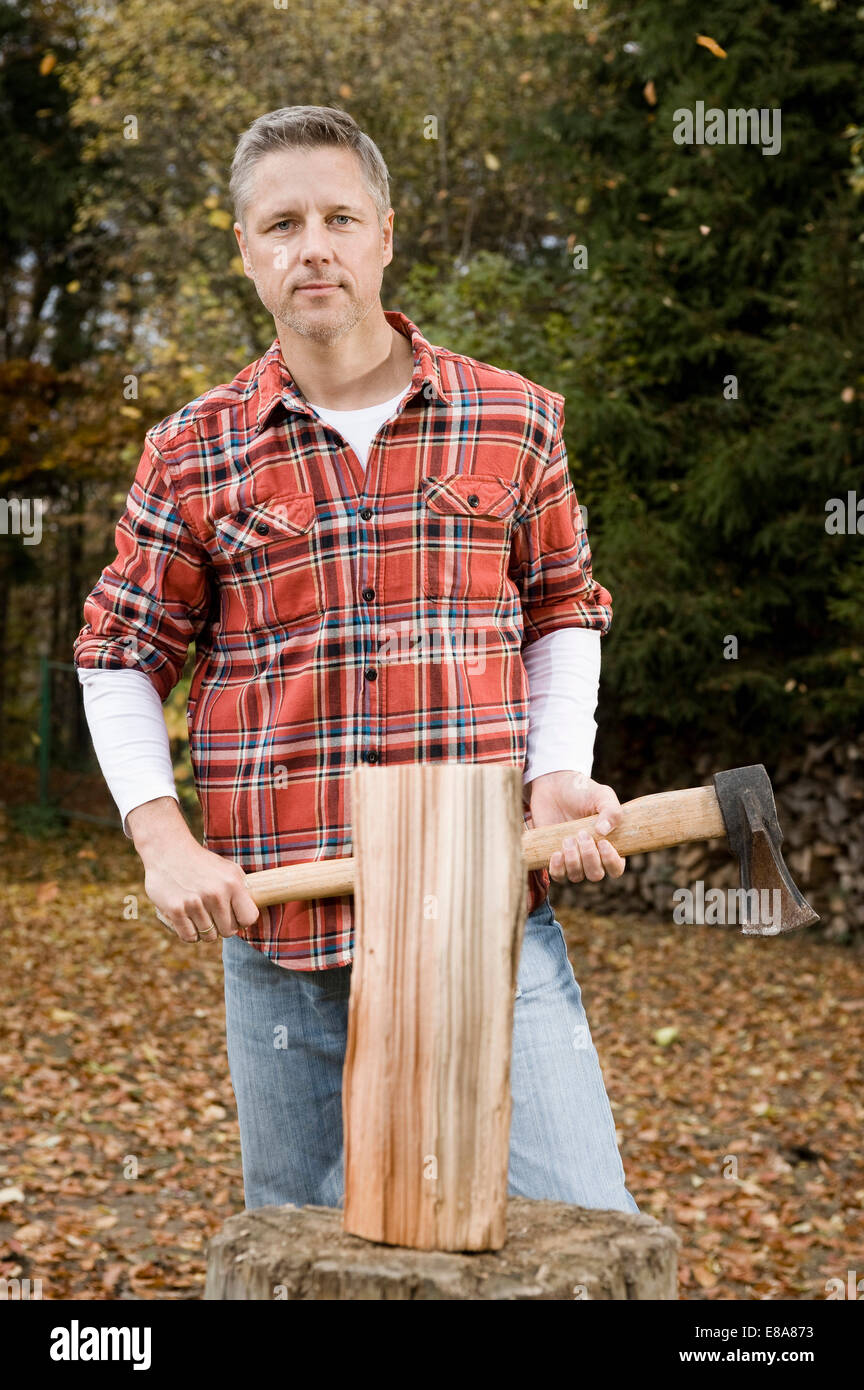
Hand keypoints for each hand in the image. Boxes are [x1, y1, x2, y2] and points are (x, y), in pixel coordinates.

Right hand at [128, 798, 259, 942]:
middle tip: (213, 915)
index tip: (233, 916)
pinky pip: (189, 937)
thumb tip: (250, 917)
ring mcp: (195, 902)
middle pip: (228, 931)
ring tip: (198, 913)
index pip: (249, 919)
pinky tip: (187, 919)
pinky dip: (189, 933)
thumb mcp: (228, 870)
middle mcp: (216, 894)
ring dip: (204, 929)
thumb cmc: (201, 863)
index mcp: (233, 883)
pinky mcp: (175, 909)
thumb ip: (242, 891)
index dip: (241, 920)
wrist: (167, 850)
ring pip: (208, 937)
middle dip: (222, 926)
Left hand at [525, 770, 626, 883]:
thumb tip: (604, 831)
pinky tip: (556, 853)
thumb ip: (611, 811)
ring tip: (568, 839)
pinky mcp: (555, 858)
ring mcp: (573, 859)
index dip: (611, 861)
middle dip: (589, 857)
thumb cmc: (583, 792)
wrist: (555, 786)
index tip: (602, 842)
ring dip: (573, 860)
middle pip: (596, 875)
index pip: (616, 868)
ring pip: (577, 876)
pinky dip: (557, 869)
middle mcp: (592, 856)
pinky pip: (558, 876)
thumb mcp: (602, 795)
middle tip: (582, 834)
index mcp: (610, 845)